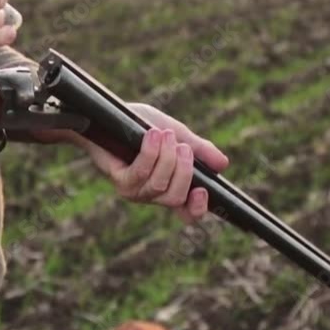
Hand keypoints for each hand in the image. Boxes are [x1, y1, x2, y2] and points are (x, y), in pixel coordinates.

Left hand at [47, 103, 229, 222]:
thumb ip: (198, 149)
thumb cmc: (139, 126)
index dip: (198, 208)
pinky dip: (150, 153)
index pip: (187, 213)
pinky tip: (152, 135)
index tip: (203, 191)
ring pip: (160, 186)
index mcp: (169, 187)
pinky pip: (141, 173)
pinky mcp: (120, 180)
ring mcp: (135, 191)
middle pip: (176, 197)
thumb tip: (223, 164)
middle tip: (182, 146)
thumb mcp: (176, 134)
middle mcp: (152, 194)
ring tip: (164, 134)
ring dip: (166, 158)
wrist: (106, 116)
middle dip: (184, 171)